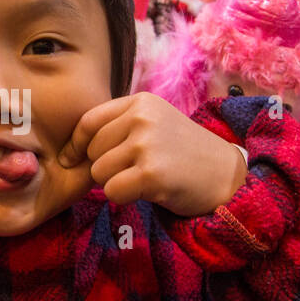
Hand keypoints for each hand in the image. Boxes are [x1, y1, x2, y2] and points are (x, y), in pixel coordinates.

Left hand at [57, 92, 246, 216]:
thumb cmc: (184, 153)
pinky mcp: (151, 173)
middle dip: (105, 167)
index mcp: (141, 102)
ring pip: (99, 172)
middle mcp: (142, 118)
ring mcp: (146, 144)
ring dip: (115, 183)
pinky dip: (123, 197)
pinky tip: (147, 191)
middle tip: (134, 171)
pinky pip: (112, 190)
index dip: (77, 145)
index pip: (89, 121)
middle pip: (93, 151)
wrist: (227, 174)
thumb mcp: (155, 124)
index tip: (73, 159)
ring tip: (144, 180)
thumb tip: (72, 148)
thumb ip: (120, 127)